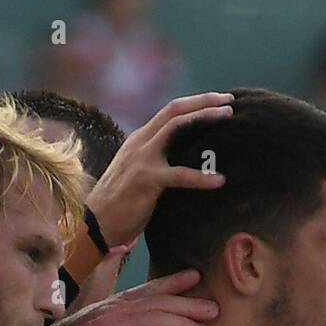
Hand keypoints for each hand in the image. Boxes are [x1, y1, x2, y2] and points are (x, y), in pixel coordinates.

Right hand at [39, 251, 217, 325]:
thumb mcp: (85, 303)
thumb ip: (103, 276)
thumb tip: (120, 247)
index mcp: (112, 302)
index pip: (148, 289)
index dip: (173, 282)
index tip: (196, 278)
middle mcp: (115, 310)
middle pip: (159, 304)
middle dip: (189, 305)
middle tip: (214, 309)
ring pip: (156, 320)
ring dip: (184, 324)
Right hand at [86, 92, 233, 245]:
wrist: (96, 224)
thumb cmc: (121, 203)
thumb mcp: (140, 172)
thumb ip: (158, 161)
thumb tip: (186, 160)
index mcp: (140, 140)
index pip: (170, 111)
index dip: (195, 102)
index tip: (219, 101)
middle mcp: (140, 142)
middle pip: (175, 110)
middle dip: (204, 101)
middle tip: (230, 101)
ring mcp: (142, 158)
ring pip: (176, 127)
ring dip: (204, 118)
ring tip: (228, 118)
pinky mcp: (146, 179)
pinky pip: (179, 175)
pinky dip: (201, 177)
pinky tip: (219, 181)